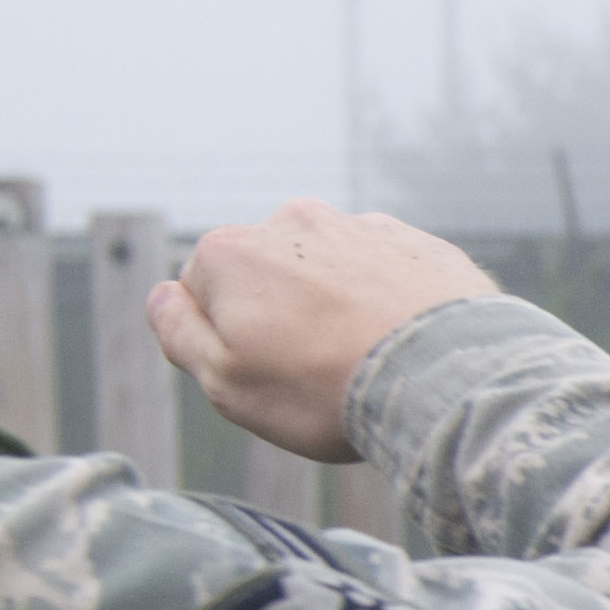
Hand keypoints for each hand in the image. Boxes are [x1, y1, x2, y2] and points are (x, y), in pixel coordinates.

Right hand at [152, 199, 501, 463]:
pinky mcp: (419, 242)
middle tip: (317, 373)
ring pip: (328, 273)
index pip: (200, 296)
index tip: (265, 374)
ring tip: (365, 361)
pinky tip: (404, 344)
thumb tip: (162, 296)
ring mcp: (360, 226)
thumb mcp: (225, 382)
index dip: (226, 344)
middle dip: (282, 318)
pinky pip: (387, 274)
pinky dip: (388, 303)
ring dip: (336, 308)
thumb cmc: (324, 388)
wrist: (446, 378)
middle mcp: (291, 220)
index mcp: (229, 252)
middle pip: (266, 278)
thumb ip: (179, 333)